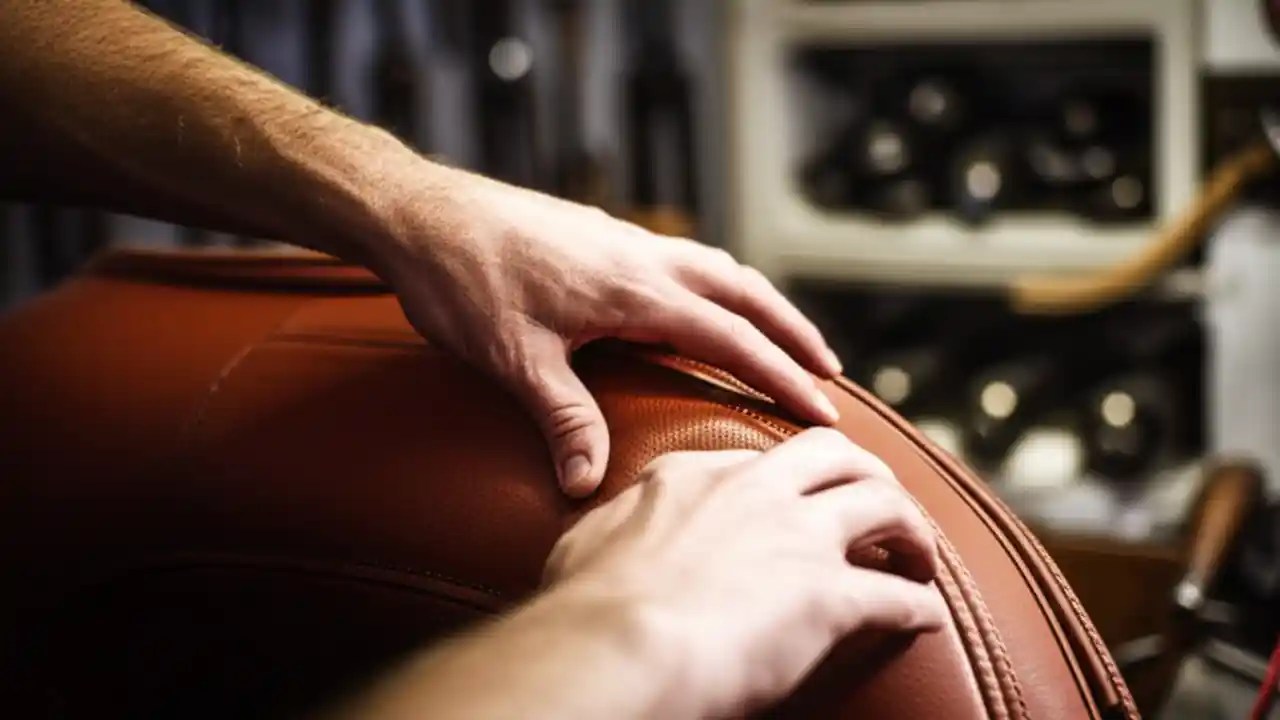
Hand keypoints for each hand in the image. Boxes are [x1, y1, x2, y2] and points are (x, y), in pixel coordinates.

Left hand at [374, 166, 842, 496]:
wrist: (421, 214)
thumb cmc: (464, 281)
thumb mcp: (515, 358)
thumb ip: (563, 418)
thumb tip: (589, 485)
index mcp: (636, 289)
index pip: (731, 337)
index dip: (781, 376)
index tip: (822, 412)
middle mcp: (643, 257)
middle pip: (745, 291)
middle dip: (793, 332)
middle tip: (830, 372)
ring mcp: (623, 242)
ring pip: (717, 267)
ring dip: (759, 303)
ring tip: (783, 338)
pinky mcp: (602, 238)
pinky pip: (682, 259)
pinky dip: (716, 285)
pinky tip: (700, 306)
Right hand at [542, 428, 946, 717]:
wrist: (614, 645)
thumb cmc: (586, 607)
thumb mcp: (588, 541)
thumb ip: (616, 525)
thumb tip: (604, 534)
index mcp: (695, 475)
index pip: (758, 459)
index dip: (788, 477)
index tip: (799, 494)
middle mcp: (755, 491)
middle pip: (836, 456)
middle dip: (868, 473)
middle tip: (879, 500)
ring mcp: (798, 537)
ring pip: (887, 504)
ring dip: (912, 531)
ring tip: (918, 558)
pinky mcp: (830, 595)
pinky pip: (898, 597)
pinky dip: (920, 609)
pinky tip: (924, 621)